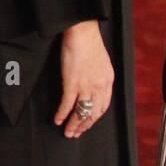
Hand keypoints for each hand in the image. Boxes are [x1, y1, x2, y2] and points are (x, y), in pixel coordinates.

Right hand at [54, 20, 114, 138]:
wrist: (82, 32)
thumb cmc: (90, 43)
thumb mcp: (102, 63)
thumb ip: (100, 77)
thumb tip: (94, 87)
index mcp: (107, 81)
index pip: (103, 107)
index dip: (94, 118)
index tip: (88, 124)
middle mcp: (99, 87)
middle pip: (93, 114)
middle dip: (84, 126)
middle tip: (76, 133)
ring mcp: (86, 86)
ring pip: (81, 113)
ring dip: (74, 125)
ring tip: (68, 132)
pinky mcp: (72, 83)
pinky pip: (67, 104)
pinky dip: (62, 114)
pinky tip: (57, 120)